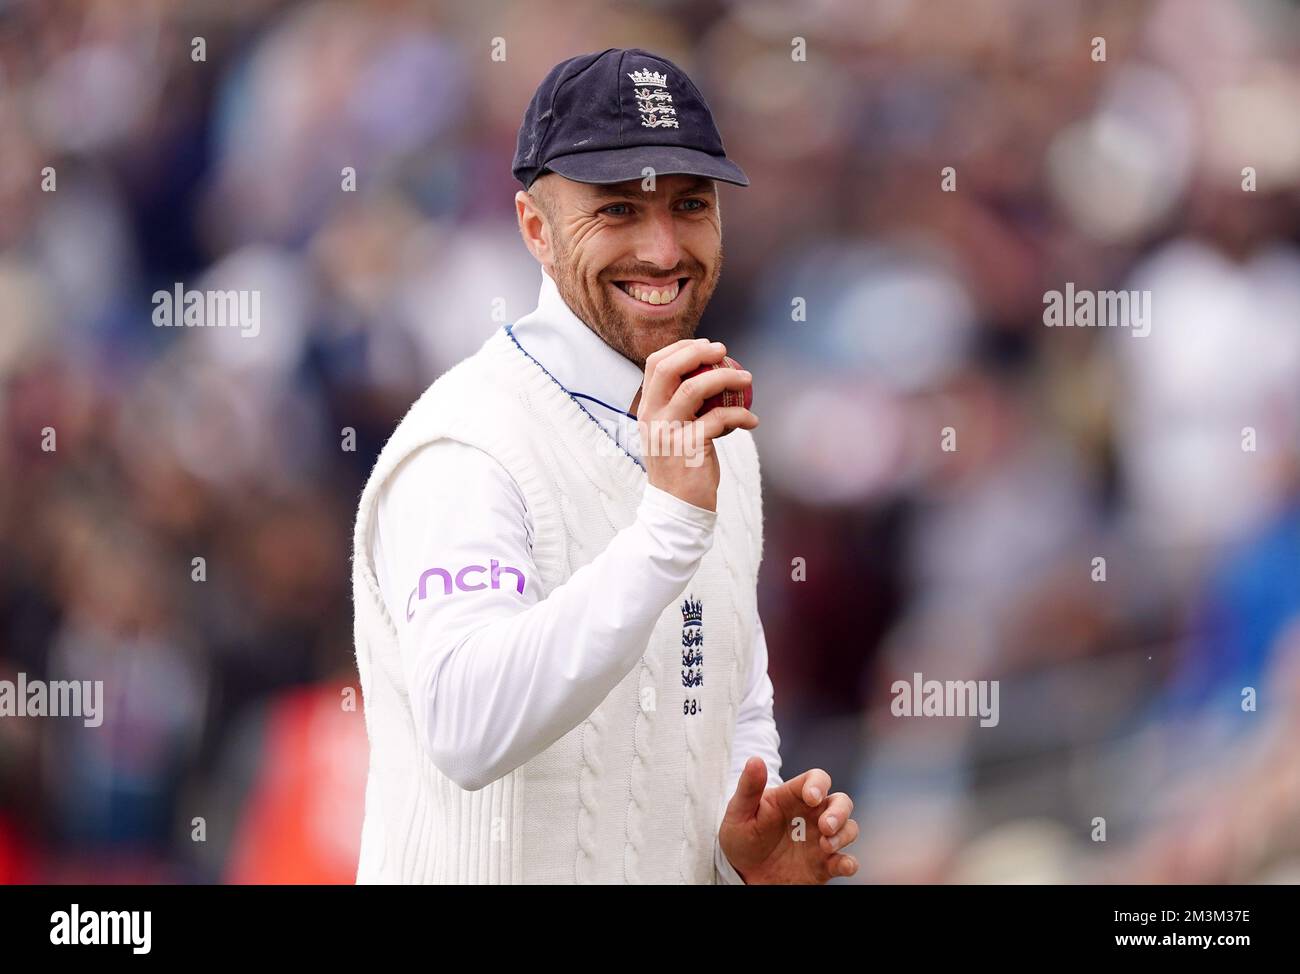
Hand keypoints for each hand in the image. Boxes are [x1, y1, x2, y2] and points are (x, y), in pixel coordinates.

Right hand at [635, 338, 756, 512]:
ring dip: (727, 377)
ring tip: (747, 379)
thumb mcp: (670, 434)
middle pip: (669, 368)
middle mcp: (652, 417)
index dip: (680, 348)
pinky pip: (720, 419)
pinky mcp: (689, 447)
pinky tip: (752, 420)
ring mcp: (668, 431)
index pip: (654, 364)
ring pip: (696, 388)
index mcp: (646, 410)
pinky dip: (741, 416)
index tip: (705, 345)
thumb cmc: (680, 469)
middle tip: (724, 351)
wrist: (677, 509)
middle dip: (698, 352)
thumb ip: (679, 409)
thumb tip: (708, 380)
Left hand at [718, 757, 859, 883]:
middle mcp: (812, 816)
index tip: (811, 798)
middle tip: (825, 826)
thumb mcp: (739, 812)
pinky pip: (847, 862)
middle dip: (839, 812)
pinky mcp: (825, 865)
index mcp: (793, 797)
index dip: (818, 784)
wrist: (742, 874)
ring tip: (826, 846)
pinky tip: (841, 865)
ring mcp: (821, 840)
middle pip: (841, 802)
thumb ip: (749, 788)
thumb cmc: (741, 837)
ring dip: (844, 834)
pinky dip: (849, 863)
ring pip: (849, 828)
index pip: (816, 779)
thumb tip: (755, 759)